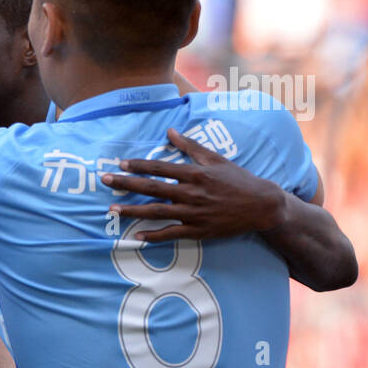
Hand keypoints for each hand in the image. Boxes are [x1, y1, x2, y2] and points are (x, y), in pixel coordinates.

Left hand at [101, 128, 286, 242]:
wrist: (262, 205)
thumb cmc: (238, 179)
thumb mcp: (216, 159)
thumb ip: (190, 146)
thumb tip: (170, 132)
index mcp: (195, 173)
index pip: (160, 167)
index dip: (139, 165)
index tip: (120, 163)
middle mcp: (192, 192)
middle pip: (152, 187)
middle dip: (126, 183)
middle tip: (105, 180)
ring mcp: (194, 213)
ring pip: (157, 211)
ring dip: (133, 210)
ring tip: (113, 209)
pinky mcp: (198, 230)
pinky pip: (171, 234)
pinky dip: (154, 236)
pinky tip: (136, 236)